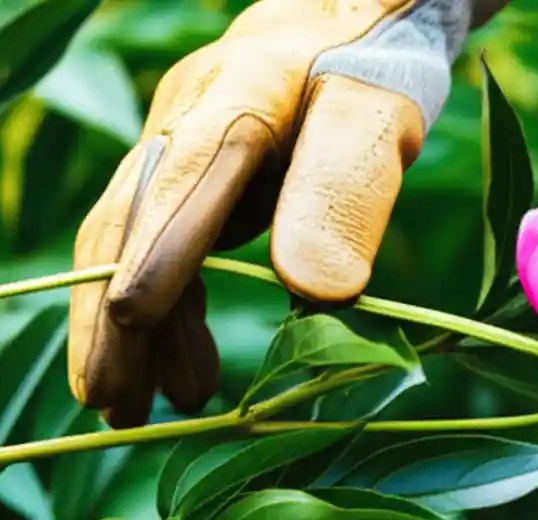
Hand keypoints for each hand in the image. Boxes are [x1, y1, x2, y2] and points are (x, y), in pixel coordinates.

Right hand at [68, 0, 477, 427]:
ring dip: (134, 333)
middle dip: (113, 317)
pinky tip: (186, 375)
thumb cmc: (371, 67)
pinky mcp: (189, 181)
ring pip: (132, 246)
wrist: (348, 26)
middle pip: (130, 222)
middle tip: (110, 403)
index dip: (158, 250)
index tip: (133, 320)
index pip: (185, 178)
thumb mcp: (375, 119)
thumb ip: (345, 191)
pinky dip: (168, 317)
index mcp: (237, 98)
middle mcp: (185, 122)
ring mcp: (178, 151)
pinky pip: (161, 252)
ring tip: (140, 411)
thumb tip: (317, 293)